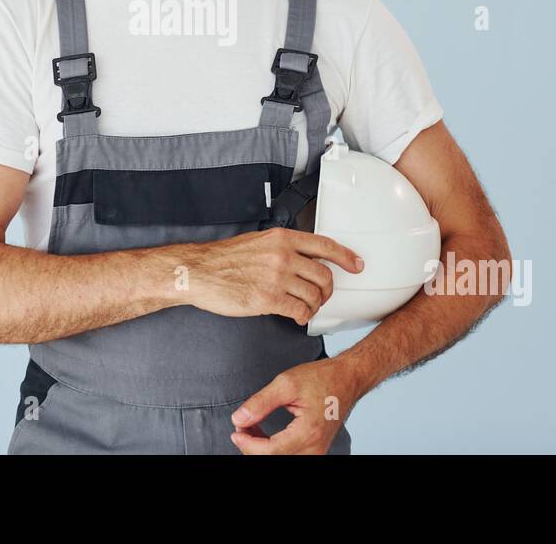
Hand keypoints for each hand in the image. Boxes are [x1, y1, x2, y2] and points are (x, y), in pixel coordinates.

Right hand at [181, 228, 363, 323]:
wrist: (199, 272)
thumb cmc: (223, 260)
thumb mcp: (257, 242)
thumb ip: (281, 248)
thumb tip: (302, 258)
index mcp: (281, 239)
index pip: (324, 245)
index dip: (345, 256)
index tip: (356, 264)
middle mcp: (282, 255)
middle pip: (324, 275)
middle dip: (327, 290)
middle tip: (321, 296)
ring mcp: (276, 277)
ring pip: (314, 295)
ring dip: (313, 305)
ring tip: (305, 308)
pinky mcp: (268, 299)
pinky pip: (299, 310)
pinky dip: (303, 316)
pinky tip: (297, 316)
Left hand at [230, 358, 356, 454]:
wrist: (347, 379)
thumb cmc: (322, 378)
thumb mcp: (287, 383)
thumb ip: (260, 403)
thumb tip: (239, 419)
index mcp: (309, 432)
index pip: (270, 451)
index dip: (248, 444)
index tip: (236, 431)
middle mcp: (315, 448)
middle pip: (273, 459)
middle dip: (252, 446)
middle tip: (242, 425)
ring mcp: (316, 451)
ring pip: (280, 459)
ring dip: (261, 449)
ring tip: (251, 427)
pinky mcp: (314, 450)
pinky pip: (288, 455)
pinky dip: (272, 448)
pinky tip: (262, 433)